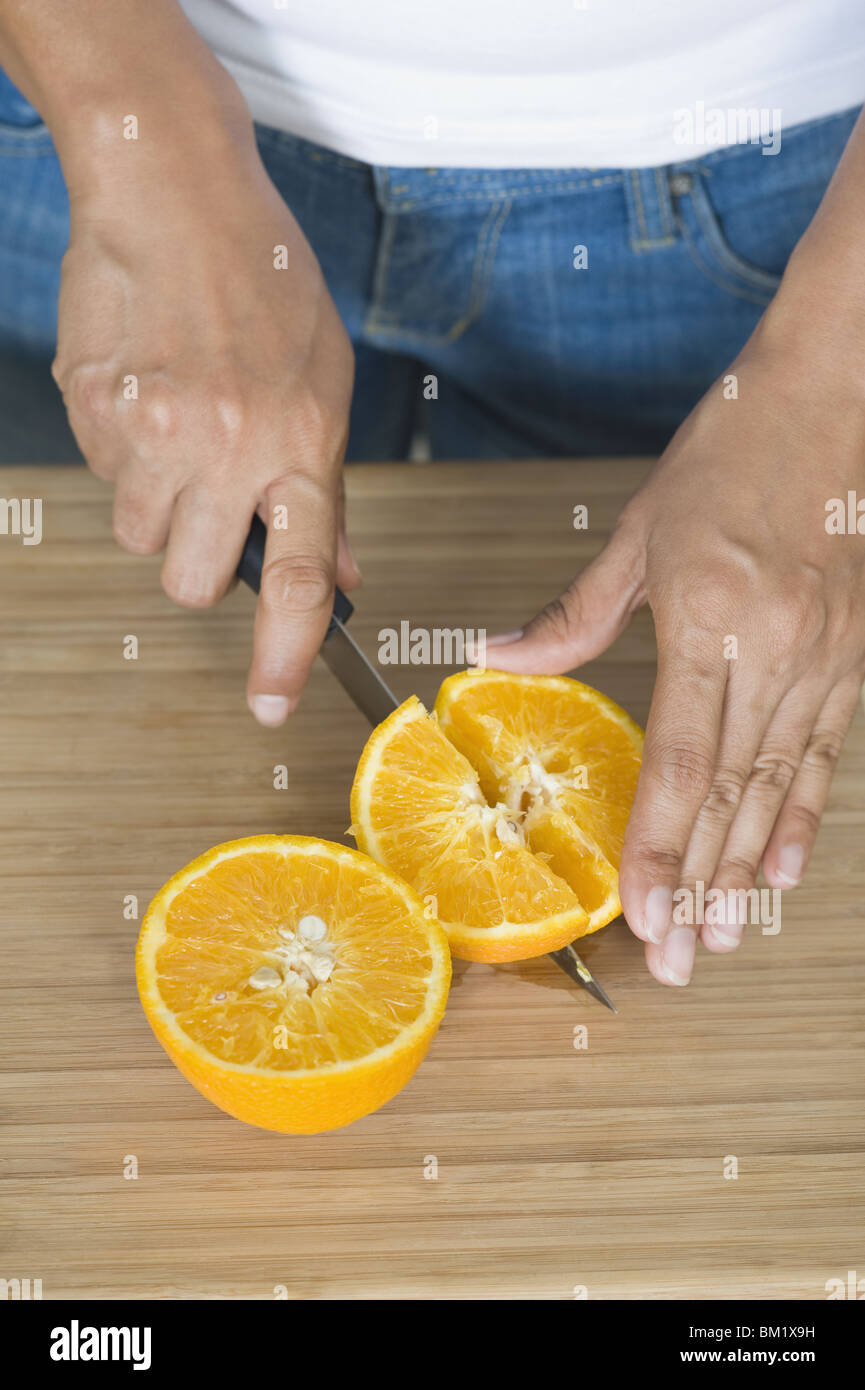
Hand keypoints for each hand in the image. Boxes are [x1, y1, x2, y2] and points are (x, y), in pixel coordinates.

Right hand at [52, 98, 356, 725]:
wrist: (175, 189)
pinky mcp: (95, 410)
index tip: (272, 705)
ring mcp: (153, 431)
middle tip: (210, 500)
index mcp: (299, 443)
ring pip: (140, 534)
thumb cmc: (265, 277)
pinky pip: (102, 473)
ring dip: (158, 500)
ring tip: (178, 422)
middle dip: (199, 560)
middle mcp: (227, 448)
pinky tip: (146, 388)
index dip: (284, 655)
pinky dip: (121, 448)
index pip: (298, 578)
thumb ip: (327, 487)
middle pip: (194, 582)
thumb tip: (341, 574)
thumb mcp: (326, 382)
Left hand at [485, 329, 864, 984]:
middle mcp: (771, 649)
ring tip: (724, 937)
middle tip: (680, 961)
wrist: (833, 397)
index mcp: (706, 618)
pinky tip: (785, 870)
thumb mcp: (641, 530)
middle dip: (699, 885)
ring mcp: (822, 657)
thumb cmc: (731, 450)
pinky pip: (827, 755)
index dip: (658, 845)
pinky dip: (805, 818)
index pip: (678, 759)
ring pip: (777, 787)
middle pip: (729, 793)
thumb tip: (493, 660)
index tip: (641, 912)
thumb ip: (572, 616)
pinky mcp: (852, 655)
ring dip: (747, 871)